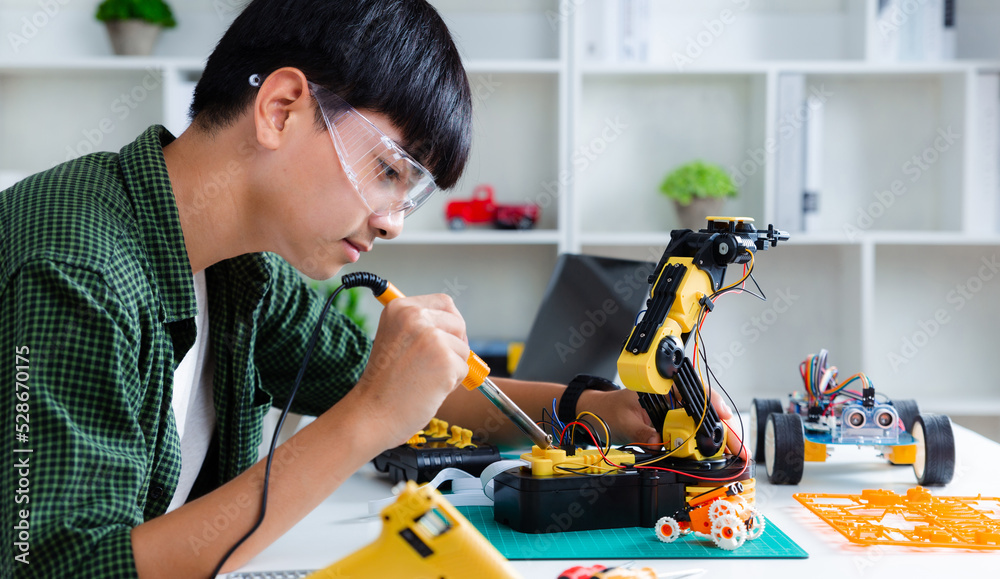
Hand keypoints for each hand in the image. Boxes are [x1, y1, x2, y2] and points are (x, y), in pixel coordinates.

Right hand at [352, 293, 468, 445]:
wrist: (371, 414)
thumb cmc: (384, 384)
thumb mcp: (395, 340)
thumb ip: (421, 327)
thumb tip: (458, 327)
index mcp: (400, 308)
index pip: (444, 303)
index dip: (449, 324)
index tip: (442, 341)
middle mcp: (415, 316)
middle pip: (458, 323)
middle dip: (454, 346)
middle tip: (432, 366)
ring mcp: (431, 337)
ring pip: (463, 349)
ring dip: (451, 367)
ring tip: (424, 380)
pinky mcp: (445, 360)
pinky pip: (465, 369)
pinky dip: (452, 383)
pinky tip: (429, 389)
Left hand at [578, 387, 749, 459]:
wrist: (597, 413)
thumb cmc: (609, 409)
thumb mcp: (623, 421)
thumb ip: (641, 432)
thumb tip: (657, 441)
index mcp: (662, 388)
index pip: (694, 390)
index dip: (713, 403)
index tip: (725, 415)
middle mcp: (672, 398)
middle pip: (705, 410)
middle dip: (724, 429)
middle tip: (739, 449)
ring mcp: (673, 412)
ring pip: (702, 423)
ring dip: (719, 438)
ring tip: (735, 454)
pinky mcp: (672, 425)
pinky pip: (692, 434)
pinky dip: (705, 445)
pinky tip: (718, 454)